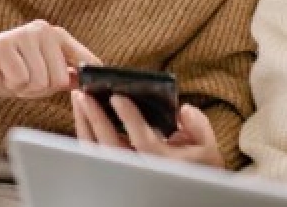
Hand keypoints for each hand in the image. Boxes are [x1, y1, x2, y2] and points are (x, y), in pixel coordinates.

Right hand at [0, 20, 100, 97]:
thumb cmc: (10, 71)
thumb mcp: (43, 76)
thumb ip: (65, 76)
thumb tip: (87, 83)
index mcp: (59, 36)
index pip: (87, 61)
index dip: (87, 81)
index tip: (86, 91)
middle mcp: (44, 30)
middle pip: (59, 79)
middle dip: (40, 89)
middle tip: (24, 80)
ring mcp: (24, 34)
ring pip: (39, 81)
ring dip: (24, 88)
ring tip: (12, 75)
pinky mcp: (4, 44)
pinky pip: (20, 80)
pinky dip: (10, 85)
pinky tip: (2, 74)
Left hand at [72, 91, 224, 168]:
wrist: (190, 192)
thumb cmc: (199, 166)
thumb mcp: (207, 146)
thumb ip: (197, 125)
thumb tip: (183, 110)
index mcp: (163, 162)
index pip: (142, 140)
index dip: (129, 118)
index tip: (117, 97)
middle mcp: (139, 170)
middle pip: (110, 147)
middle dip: (95, 118)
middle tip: (84, 94)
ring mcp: (124, 172)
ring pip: (97, 152)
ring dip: (85, 124)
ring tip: (79, 98)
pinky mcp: (114, 169)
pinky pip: (94, 154)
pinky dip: (86, 133)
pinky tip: (83, 114)